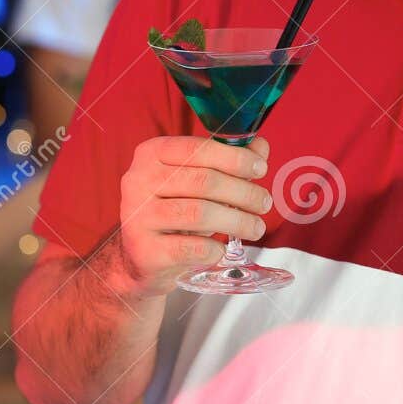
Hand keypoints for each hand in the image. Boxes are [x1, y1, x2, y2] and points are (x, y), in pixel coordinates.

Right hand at [116, 135, 272, 296]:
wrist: (142, 257)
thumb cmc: (176, 210)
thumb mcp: (200, 180)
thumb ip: (229, 160)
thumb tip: (261, 146)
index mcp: (151, 154)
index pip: (197, 148)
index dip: (234, 158)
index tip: (261, 169)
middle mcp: (138, 181)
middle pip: (204, 181)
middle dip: (243, 192)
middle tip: (264, 203)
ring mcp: (138, 216)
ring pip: (199, 213)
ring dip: (237, 221)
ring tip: (256, 228)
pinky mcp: (144, 250)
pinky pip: (190, 247)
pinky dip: (214, 249)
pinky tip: (222, 249)